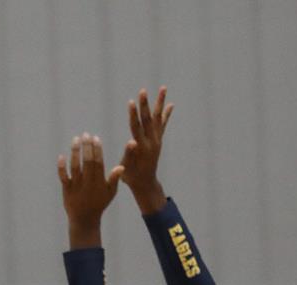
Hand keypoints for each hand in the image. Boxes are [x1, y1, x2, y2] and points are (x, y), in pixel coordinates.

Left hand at [58, 134, 123, 247]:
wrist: (85, 219)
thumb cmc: (99, 204)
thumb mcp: (110, 193)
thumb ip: (114, 179)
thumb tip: (122, 166)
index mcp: (99, 181)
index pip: (98, 162)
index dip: (97, 149)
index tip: (95, 138)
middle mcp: (87, 182)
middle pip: (87, 161)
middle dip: (86, 147)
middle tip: (86, 134)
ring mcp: (76, 185)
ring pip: (75, 166)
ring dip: (75, 152)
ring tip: (76, 139)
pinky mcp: (67, 189)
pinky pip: (63, 176)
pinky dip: (61, 167)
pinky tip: (61, 156)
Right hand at [119, 86, 173, 213]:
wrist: (146, 184)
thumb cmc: (131, 177)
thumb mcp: (127, 168)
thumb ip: (129, 155)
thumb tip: (131, 142)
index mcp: (141, 148)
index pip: (136, 127)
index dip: (133, 115)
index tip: (131, 102)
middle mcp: (151, 142)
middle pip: (147, 120)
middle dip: (145, 105)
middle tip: (143, 91)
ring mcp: (157, 140)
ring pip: (157, 118)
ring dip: (159, 103)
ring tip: (163, 88)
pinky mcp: (158, 141)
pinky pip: (163, 125)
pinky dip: (166, 114)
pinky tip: (170, 105)